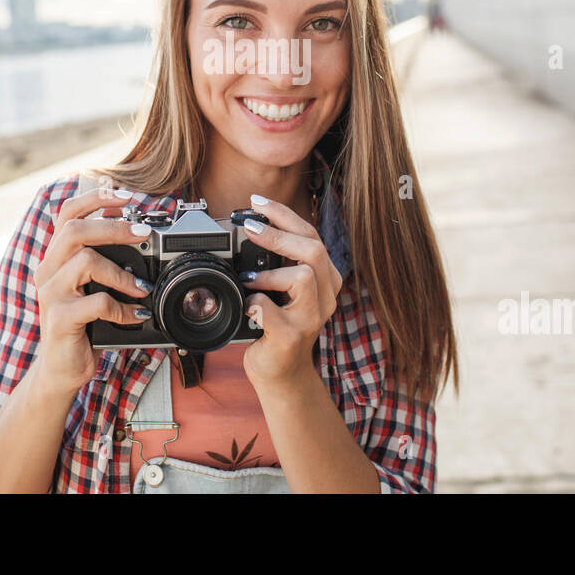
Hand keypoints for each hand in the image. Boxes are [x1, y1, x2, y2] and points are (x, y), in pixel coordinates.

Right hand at [27, 183, 155, 395]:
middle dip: (113, 226)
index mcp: (56, 258)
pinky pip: (96, 303)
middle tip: (143, 232)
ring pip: (85, 261)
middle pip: (75, 230)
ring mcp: (51, 295)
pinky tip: (134, 315)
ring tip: (143, 288)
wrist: (60, 370)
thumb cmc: (82, 325)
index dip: (95, 198)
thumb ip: (103, 261)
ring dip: (122, 273)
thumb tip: (135, 231)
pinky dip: (121, 308)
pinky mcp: (60, 320)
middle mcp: (48, 271)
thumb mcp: (91, 288)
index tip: (125, 196)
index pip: (67, 213)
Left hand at [237, 193, 343, 388]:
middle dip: (278, 234)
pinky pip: (274, 312)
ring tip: (248, 279)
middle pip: (314, 250)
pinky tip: (248, 306)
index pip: (312, 235)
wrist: (281, 373)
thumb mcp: (283, 289)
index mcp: (326, 278)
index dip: (284, 214)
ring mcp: (312, 319)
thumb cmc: (278, 326)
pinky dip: (256, 303)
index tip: (257, 201)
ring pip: (303, 277)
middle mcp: (326, 296)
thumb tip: (249, 225)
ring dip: (269, 273)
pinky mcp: (292, 338)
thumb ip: (277, 263)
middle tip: (248, 227)